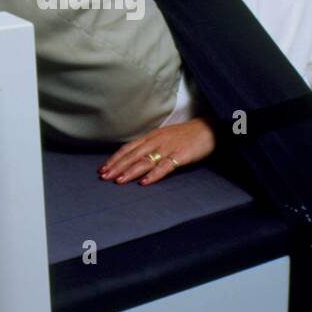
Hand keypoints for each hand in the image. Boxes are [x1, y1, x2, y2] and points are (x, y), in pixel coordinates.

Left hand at [98, 117, 215, 185]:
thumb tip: (133, 159)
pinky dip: (154, 175)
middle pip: (133, 155)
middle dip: (117, 166)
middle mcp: (156, 141)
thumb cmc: (185, 135)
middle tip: (103, 176)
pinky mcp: (181, 155)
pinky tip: (144, 182)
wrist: (208, 128)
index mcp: (151, 137)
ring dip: (130, 171)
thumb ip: (150, 146)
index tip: (102, 168)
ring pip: (145, 161)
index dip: (115, 158)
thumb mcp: (163, 137)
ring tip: (118, 181)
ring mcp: (168, 148)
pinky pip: (165, 167)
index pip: (128, 148)